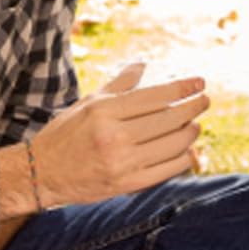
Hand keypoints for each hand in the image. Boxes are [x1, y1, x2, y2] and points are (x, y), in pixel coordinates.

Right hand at [29, 62, 207, 205]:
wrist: (43, 173)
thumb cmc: (67, 134)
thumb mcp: (88, 103)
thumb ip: (118, 85)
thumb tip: (143, 65)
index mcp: (105, 111)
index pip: (155, 96)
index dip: (182, 88)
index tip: (200, 83)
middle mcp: (114, 135)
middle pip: (168, 119)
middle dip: (193, 108)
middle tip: (205, 101)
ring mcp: (123, 162)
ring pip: (172, 144)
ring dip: (190, 133)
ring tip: (195, 125)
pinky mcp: (128, 184)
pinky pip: (167, 170)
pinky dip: (183, 159)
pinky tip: (188, 151)